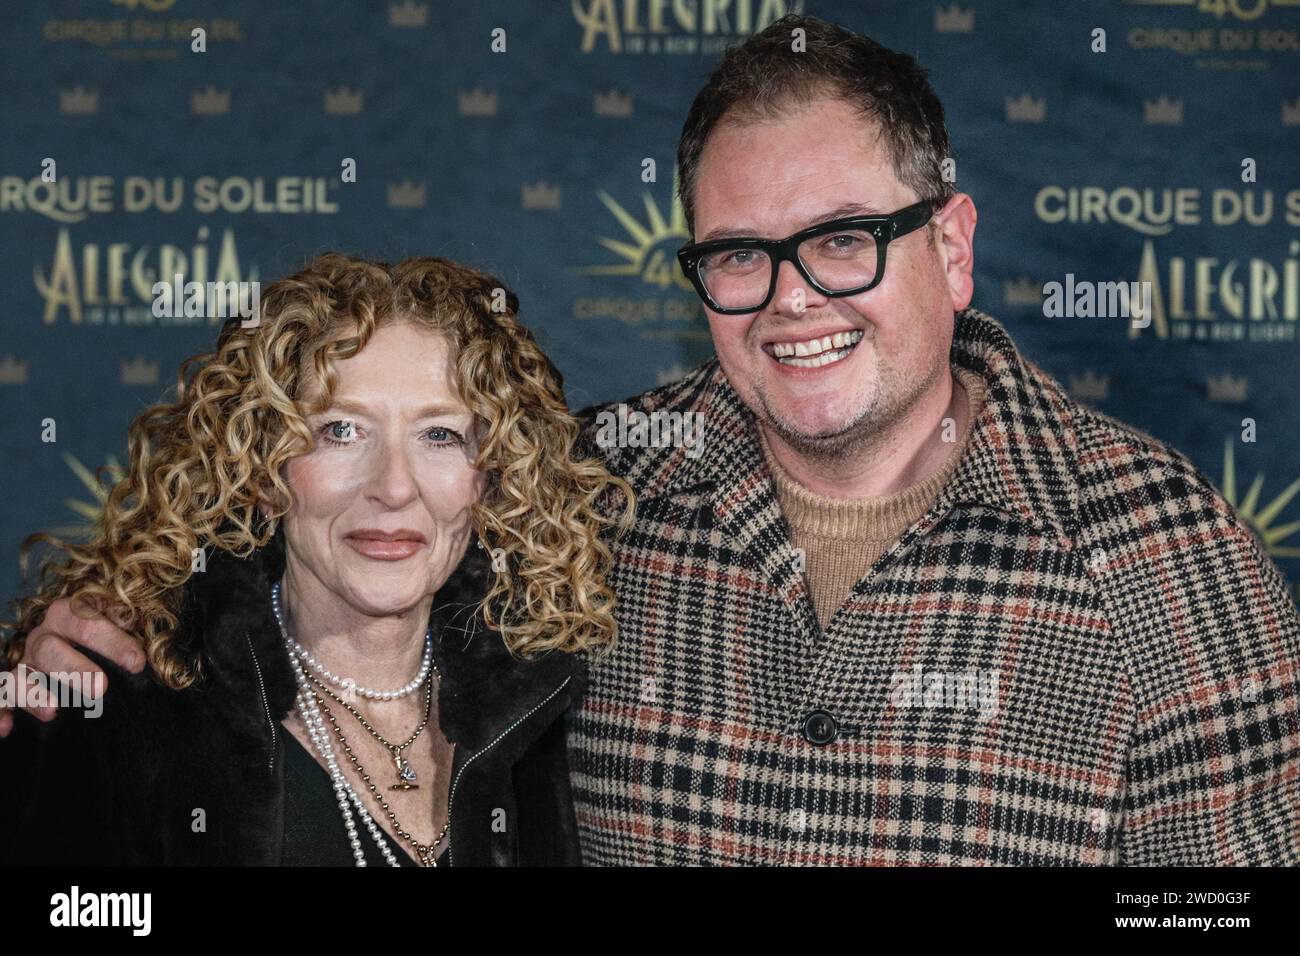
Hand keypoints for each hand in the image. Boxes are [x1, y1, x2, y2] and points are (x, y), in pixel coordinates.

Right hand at [0, 597, 143, 737]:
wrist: (85, 649)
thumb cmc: (110, 639)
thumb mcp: (121, 623)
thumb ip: (125, 620)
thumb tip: (132, 620)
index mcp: (68, 614)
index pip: (85, 621)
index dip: (111, 640)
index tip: (137, 662)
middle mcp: (43, 637)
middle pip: (50, 649)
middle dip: (75, 669)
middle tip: (100, 688)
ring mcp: (26, 664)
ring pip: (21, 677)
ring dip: (34, 694)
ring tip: (53, 711)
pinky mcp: (12, 688)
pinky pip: (0, 699)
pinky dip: (0, 713)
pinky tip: (6, 729)